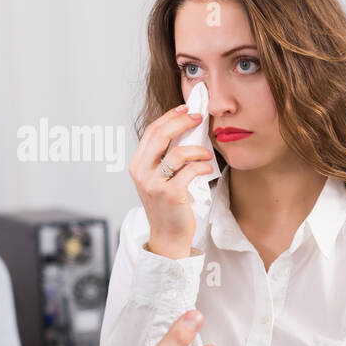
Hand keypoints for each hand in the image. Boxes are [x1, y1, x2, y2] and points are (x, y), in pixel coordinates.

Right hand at [128, 104, 216, 258]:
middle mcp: (141, 173)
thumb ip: (165, 158)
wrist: (168, 237)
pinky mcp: (170, 195)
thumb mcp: (160, 179)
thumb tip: (184, 132)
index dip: (169, 117)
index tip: (185, 108)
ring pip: (177, 153)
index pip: (151, 132)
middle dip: (181, 121)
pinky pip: (190, 171)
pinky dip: (202, 167)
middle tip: (199, 117)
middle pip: (160, 135)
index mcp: (137, 165)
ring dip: (198, 149)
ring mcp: (154, 184)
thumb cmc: (169, 207)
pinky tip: (208, 169)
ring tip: (207, 154)